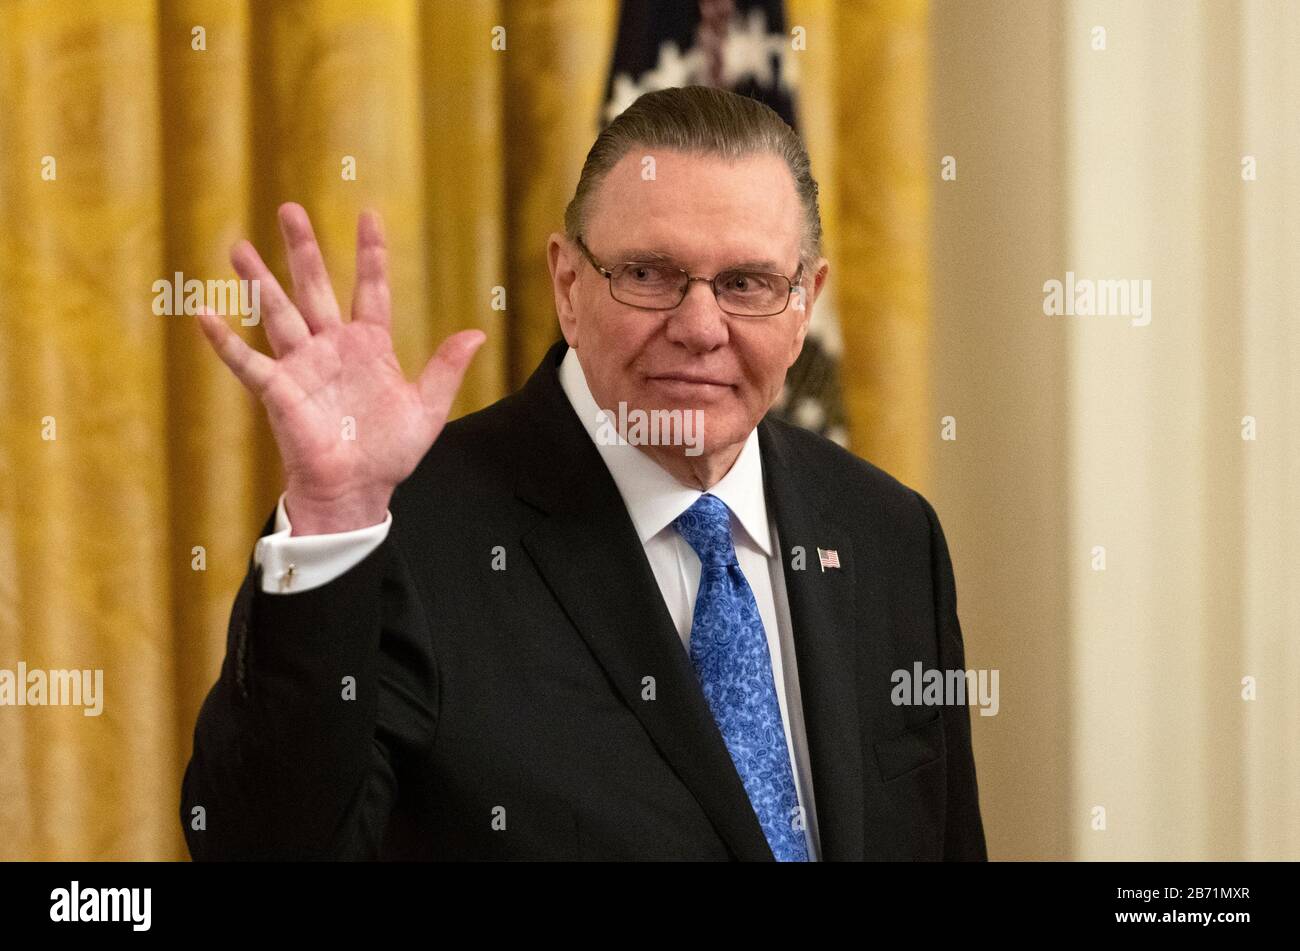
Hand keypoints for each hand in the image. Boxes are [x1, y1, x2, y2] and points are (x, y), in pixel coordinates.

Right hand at [197, 202, 484, 534]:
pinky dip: (224, 340)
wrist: (357, 490)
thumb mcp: (427, 409)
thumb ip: (446, 369)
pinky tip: (204, 313)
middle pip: (315, 287)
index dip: (370, 253)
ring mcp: (303, 366)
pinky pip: (247, 362)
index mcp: (370, 346)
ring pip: (278, 312)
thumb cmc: (389, 453)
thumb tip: (476, 333)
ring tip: (239, 245)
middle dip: (302, 249)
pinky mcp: (279, 390)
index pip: (371, 288)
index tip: (368, 215)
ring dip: (259, 280)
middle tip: (289, 208)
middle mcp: (332, 347)